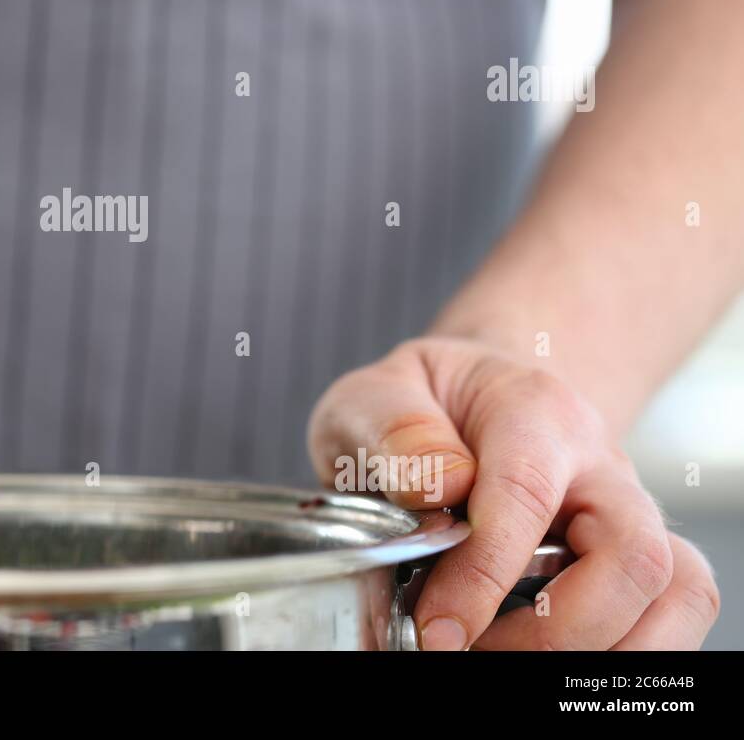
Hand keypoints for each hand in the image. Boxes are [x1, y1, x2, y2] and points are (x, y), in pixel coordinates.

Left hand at [308, 337, 719, 648]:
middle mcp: (599, 463)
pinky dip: (627, 651)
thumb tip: (438, 487)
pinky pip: (676, 612)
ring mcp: (630, 511)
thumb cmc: (424, 406)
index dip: (484, 573)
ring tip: (503, 654)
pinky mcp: (640, 557)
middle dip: (556, 628)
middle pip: (633, 554)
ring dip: (598, 647)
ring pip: (675, 590)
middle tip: (471, 648)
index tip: (437, 629)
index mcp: (532, 410)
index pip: (526, 495)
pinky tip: (546, 655)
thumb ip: (393, 430)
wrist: (473, 401)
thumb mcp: (375, 395)